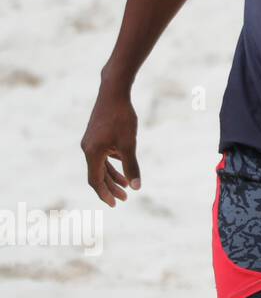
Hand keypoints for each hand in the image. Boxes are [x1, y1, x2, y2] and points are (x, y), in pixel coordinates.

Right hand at [80, 83, 140, 206]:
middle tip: (124, 199)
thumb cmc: (122, 118)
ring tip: (125, 186)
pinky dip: (112, 163)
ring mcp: (90, 142)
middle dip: (110, 188)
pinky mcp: (95, 135)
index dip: (105, 194)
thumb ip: (132, 166)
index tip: (115, 204)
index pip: (96, 181)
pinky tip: (123, 165)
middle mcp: (87, 149)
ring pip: (100, 165)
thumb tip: (136, 187)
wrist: (113, 92)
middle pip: (98, 175)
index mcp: (92, 153)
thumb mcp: (129, 144)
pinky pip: (102, 155)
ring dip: (112, 176)